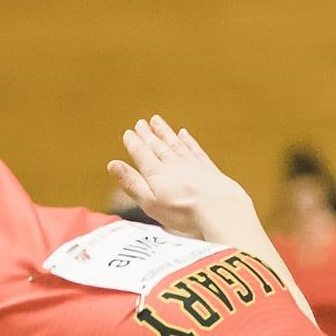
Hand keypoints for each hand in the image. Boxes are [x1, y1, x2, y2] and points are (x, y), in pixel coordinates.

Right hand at [107, 115, 252, 237]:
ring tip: (157, 121)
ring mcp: (193, 166)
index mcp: (157, 174)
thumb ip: (132, 184)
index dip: (134, 143)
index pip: (142, 154)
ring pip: (176, 144)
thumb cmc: (184, 213)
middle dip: (148, 134)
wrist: (221, 211)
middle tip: (140, 122)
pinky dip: (188, 141)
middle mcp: (174, 165)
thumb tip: (113, 164)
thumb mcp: (151, 203)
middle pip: (158, 146)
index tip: (128, 133)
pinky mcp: (210, 170)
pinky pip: (196, 150)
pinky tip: (184, 134)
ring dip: (165, 132)